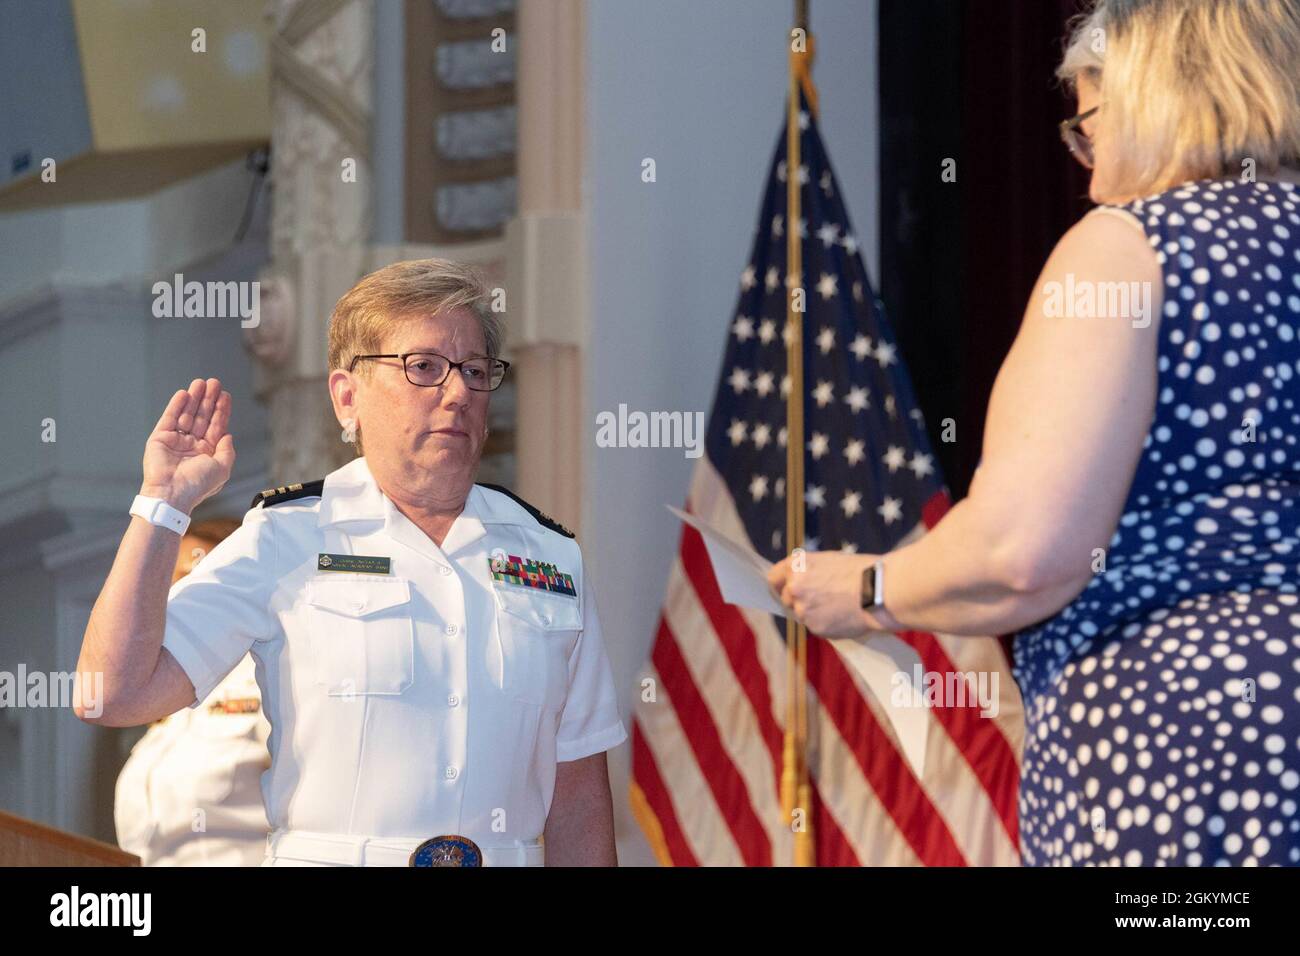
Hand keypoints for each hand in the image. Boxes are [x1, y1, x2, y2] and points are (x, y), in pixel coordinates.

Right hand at [139, 378, 234, 513]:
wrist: (172, 493)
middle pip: (202, 417)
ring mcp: (176, 441)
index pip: (216, 426)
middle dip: (208, 399)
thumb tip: (227, 435)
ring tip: (200, 383)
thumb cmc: (198, 485)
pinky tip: (184, 393)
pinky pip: (170, 418)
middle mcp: (192, 445)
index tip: (226, 395)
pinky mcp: (160, 438)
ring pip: (187, 415)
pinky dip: (177, 405)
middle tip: (214, 382)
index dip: (221, 410)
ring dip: (194, 398)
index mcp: (207, 453)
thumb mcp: (222, 468)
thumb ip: (227, 451)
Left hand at [767, 550, 888, 638]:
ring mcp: (803, 609)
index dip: (780, 585)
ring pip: (801, 614)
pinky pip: (815, 627)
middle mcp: (794, 587)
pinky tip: (842, 616)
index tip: (786, 589)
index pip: (773, 578)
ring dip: (814, 613)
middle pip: (786, 599)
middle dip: (799, 601)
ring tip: (838, 606)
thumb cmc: (860, 571)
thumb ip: (807, 572)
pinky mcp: (814, 627)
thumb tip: (796, 583)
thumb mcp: (828, 561)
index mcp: (796, 566)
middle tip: (822, 599)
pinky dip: (826, 624)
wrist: (879, 591)